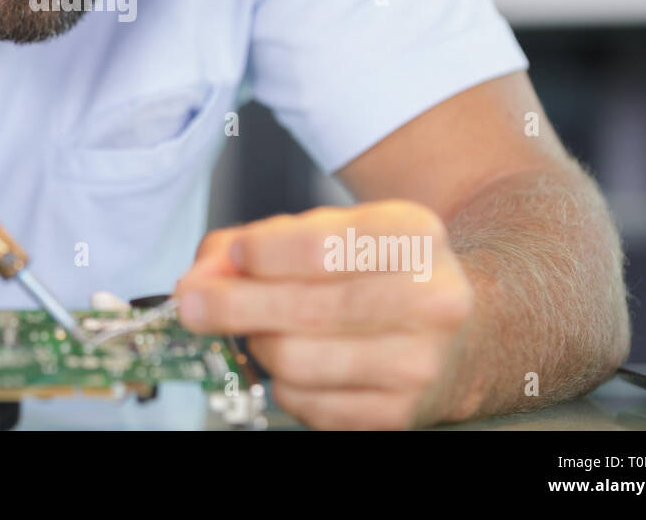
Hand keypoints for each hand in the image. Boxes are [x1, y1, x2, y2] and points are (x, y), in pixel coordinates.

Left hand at [174, 200, 476, 428]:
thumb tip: (203, 275)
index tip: (230, 256)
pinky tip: (294, 361)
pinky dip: (282, 384)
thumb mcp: (334, 231)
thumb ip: (263, 241)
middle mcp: (429, 300)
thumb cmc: (377, 274)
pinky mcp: (398, 415)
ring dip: (257, 344)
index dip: (265, 254)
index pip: (323, 246)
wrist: (454, 334)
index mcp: (414, 237)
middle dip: (232, 306)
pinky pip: (307, 404)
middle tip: (191, 303)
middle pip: (306, 308)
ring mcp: (417, 364)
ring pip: (296, 360)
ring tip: (258, 329)